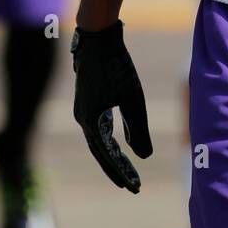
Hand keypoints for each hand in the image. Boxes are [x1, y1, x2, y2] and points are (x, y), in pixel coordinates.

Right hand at [71, 20, 152, 192]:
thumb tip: (145, 156)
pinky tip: (117, 145)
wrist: (97, 39)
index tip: (135, 187)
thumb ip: (138, 127)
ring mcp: (82, 111)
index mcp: (92, 121)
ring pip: (97, 143)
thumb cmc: (117, 66)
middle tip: (131, 186)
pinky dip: (106, 142)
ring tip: (125, 172)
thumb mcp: (133, 97)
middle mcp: (83, 119)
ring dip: (110, 158)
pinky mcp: (86, 103)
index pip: (109, 155)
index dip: (123, 172)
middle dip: (116, 170)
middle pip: (100, 153)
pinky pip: (96, 130)